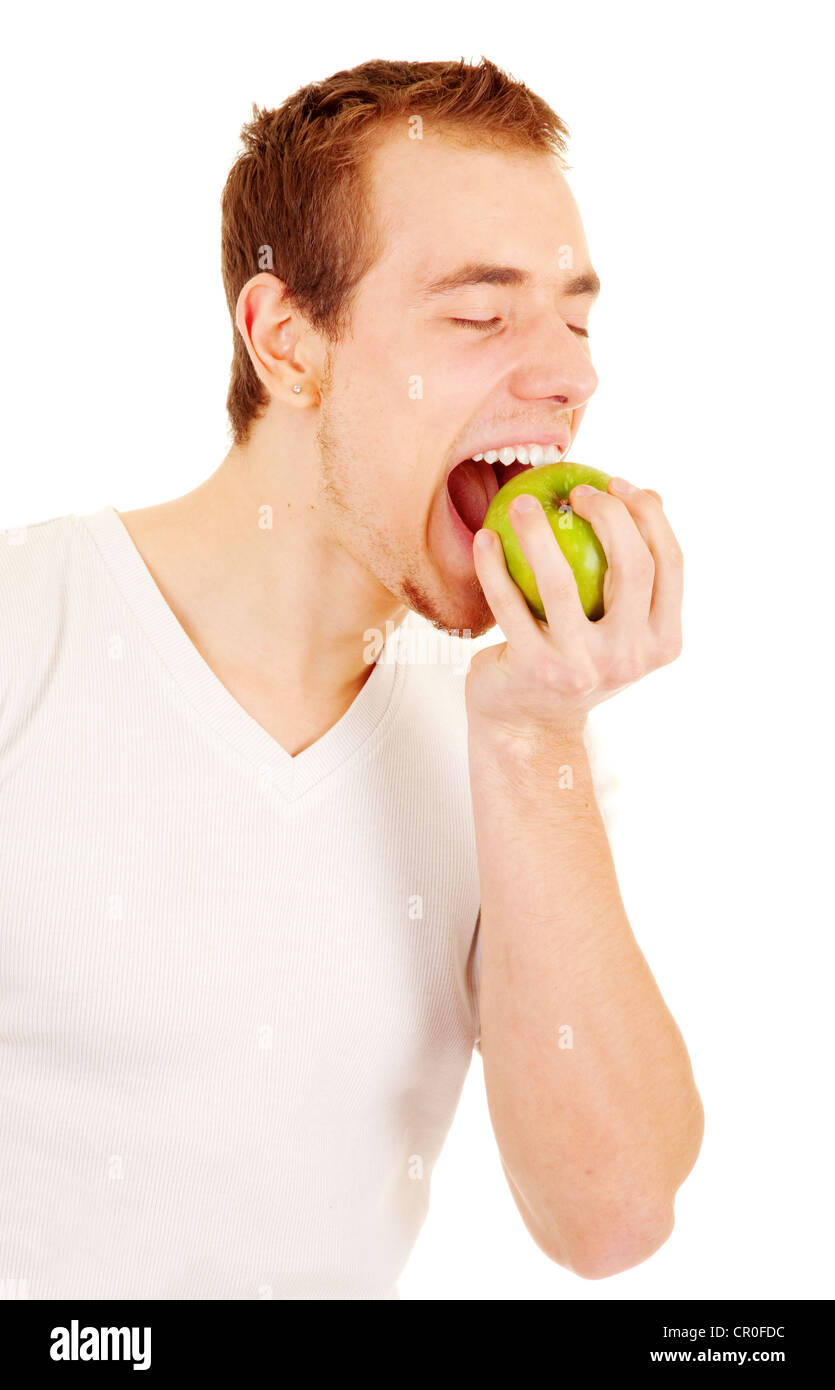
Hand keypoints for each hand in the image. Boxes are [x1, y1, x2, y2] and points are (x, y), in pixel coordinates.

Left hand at [467, 477, 682, 743]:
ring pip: (562, 581)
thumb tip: (648, 493)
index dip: (648, 515)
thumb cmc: (575, 658)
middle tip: (576, 492)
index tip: (617, 484)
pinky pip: (509, 603)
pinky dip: (493, 566)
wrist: (529, 725)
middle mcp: (630, 658)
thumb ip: (634, 574)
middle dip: (609, 513)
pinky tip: (484, 538)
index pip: (670, 564)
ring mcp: (584, 667)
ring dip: (537, 531)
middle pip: (632, 566)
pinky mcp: (535, 669)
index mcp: (662, 642)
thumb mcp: (618, 626)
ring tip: (520, 503)